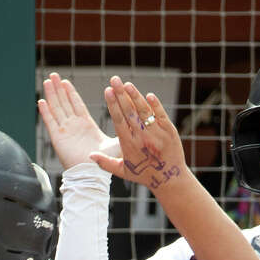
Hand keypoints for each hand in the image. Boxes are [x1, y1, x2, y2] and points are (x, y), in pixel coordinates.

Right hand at [38, 72, 119, 168]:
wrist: (92, 176)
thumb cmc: (104, 164)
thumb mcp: (115, 145)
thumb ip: (121, 133)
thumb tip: (132, 123)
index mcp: (86, 126)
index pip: (77, 104)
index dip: (70, 93)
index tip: (66, 82)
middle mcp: (74, 127)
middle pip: (64, 103)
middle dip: (59, 89)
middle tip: (54, 75)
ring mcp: (65, 131)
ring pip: (57, 108)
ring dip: (52, 95)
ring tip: (47, 81)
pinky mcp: (59, 139)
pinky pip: (51, 122)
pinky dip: (46, 113)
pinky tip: (41, 102)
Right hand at [90, 76, 185, 192]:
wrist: (170, 179)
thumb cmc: (144, 175)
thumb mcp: (123, 171)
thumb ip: (106, 163)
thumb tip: (89, 155)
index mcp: (129, 145)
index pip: (119, 120)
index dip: (113, 104)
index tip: (107, 91)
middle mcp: (142, 138)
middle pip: (129, 112)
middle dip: (121, 94)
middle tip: (114, 79)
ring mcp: (157, 133)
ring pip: (144, 111)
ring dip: (135, 96)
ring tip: (127, 84)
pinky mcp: (169, 131)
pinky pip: (161, 115)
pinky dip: (155, 105)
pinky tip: (148, 95)